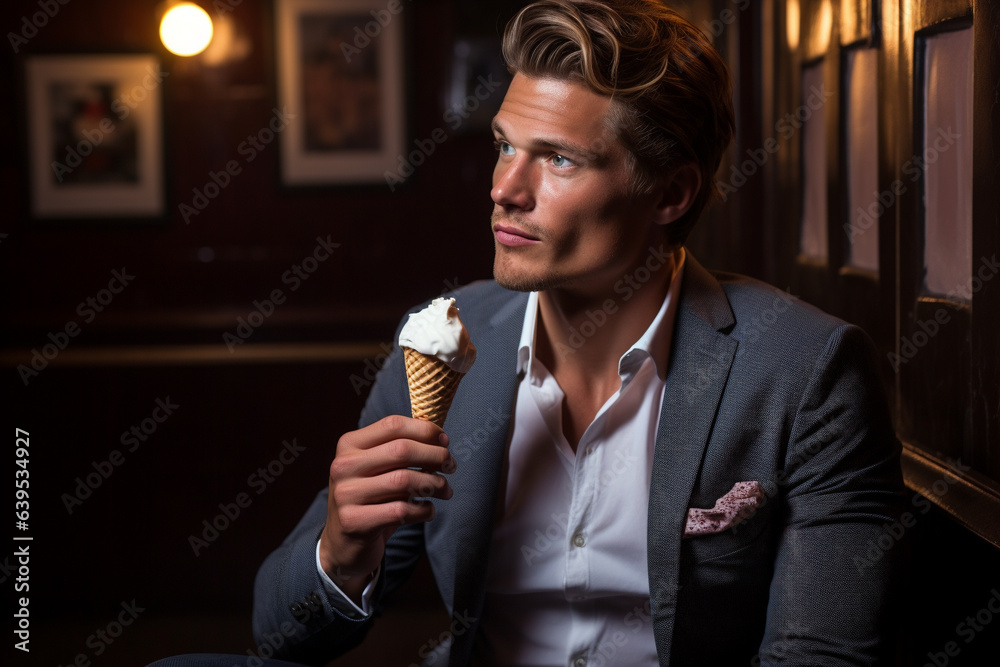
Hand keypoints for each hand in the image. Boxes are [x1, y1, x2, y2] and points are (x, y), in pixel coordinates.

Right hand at [318, 415, 455, 601]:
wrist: (343, 543)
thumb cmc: (371, 498)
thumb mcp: (378, 468)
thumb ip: (401, 450)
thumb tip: (440, 438)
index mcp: (349, 445)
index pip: (392, 425)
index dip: (425, 430)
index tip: (445, 441)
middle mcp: (344, 466)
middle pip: (401, 450)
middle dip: (435, 456)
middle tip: (451, 466)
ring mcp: (346, 494)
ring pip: (404, 480)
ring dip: (434, 484)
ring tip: (445, 490)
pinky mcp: (354, 522)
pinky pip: (401, 511)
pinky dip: (423, 510)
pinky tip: (427, 509)